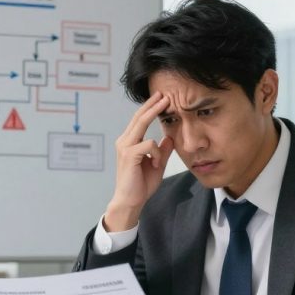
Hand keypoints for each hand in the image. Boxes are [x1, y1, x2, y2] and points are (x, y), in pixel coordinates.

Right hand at [104, 93, 174, 230]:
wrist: (130, 201)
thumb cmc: (141, 185)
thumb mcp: (157, 164)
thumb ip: (162, 150)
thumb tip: (170, 137)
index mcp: (130, 142)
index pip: (139, 120)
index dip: (151, 108)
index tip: (163, 99)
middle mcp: (124, 141)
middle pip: (138, 116)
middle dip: (152, 103)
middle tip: (165, 93)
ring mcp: (125, 147)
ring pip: (141, 124)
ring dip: (155, 114)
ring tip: (167, 105)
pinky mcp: (129, 155)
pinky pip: (148, 144)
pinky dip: (157, 152)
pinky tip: (156, 163)